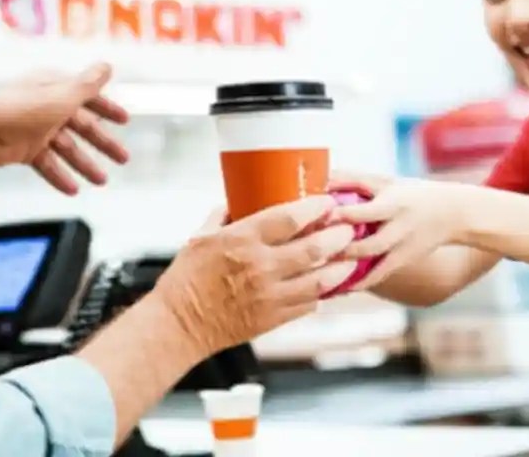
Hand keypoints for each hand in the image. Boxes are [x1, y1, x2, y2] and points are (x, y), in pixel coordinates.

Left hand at [0, 63, 130, 193]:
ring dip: (85, 164)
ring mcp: (36, 128)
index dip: (108, 108)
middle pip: (82, 126)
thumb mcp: (60, 96)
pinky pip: (47, 163)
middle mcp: (47, 106)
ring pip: (66, 148)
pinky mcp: (24, 148)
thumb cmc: (17, 109)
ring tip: (101, 180)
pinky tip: (72, 188)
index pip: (88, 97)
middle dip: (102, 143)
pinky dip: (60, 175)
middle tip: (122, 158)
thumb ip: (87, 85)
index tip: (125, 120)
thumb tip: (107, 67)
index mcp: (56, 88)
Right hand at [150, 196, 359, 356]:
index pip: (290, 217)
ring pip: (320, 280)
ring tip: (348, 258)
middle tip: (348, 228)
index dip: (315, 208)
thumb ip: (222, 217)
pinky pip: (309, 304)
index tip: (327, 202)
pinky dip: (321, 293)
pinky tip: (326, 285)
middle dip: (338, 236)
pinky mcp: (273, 319)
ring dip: (340, 267)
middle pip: (314, 248)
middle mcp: (261, 266)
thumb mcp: (199, 237)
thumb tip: (237, 202)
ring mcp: (270, 295)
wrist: (179, 325)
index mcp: (241, 240)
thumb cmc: (185, 280)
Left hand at [328, 173, 473, 291]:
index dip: (343, 215)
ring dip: (346, 268)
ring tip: (317, 270)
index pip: (367, 211)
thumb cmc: (412, 193)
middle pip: (370, 244)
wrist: (454, 213)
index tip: (319, 217)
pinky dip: (358, 283)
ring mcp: (402, 247)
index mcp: (394, 203)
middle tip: (313, 250)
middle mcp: (399, 227)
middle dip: (343, 249)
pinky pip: (379, 275)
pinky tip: (336, 288)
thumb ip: (355, 181)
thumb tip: (321, 178)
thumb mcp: (387, 181)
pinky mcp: (403, 260)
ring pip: (373, 263)